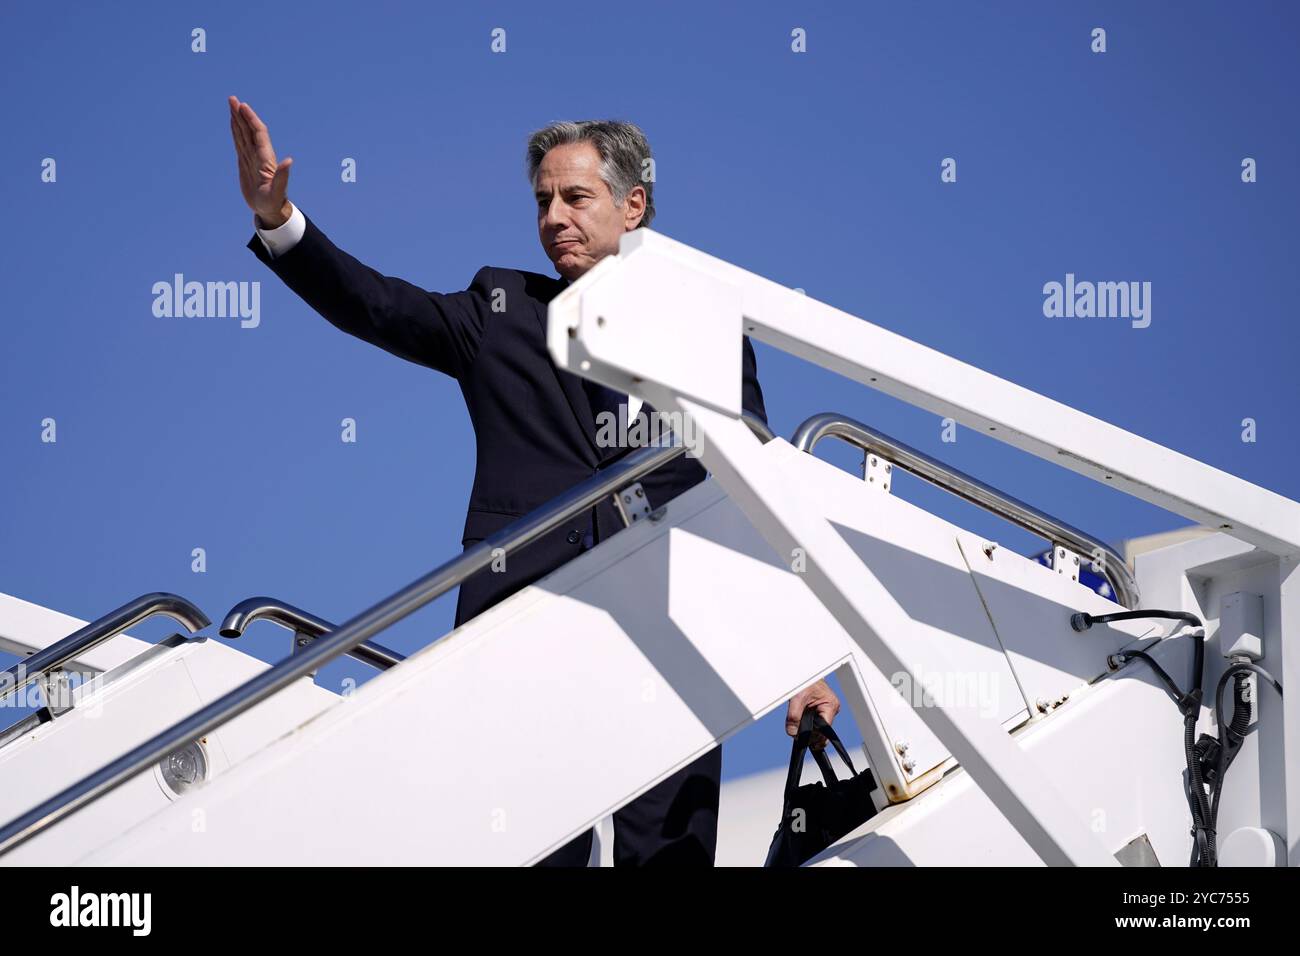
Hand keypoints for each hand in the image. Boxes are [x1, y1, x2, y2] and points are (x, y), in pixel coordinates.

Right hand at [228, 95, 293, 227]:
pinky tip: (233, 124)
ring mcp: (252, 158)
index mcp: (266, 159)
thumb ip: (282, 176)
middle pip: (249, 130)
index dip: (251, 120)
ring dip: (238, 120)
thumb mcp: (278, 191)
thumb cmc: (274, 202)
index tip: (243, 106)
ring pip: (243, 134)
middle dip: (242, 115)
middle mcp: (259, 155)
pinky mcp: (246, 163)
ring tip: (231, 105)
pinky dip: (236, 132)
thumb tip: (289, 161)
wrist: (270, 210)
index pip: (258, 134)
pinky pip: (239, 143)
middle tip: (232, 99)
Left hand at [785, 678, 840, 750]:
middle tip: (797, 733)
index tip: (806, 742)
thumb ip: (793, 717)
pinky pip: (814, 722)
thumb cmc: (804, 681)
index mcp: (830, 706)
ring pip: (817, 728)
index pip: (825, 729)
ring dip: (807, 728)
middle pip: (821, 731)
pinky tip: (800, 722)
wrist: (803, 672)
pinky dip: (807, 724)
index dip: (815, 737)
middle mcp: (831, 709)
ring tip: (798, 724)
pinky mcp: (820, 710)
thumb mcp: (796, 699)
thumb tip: (793, 734)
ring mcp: (827, 710)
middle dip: (809, 733)